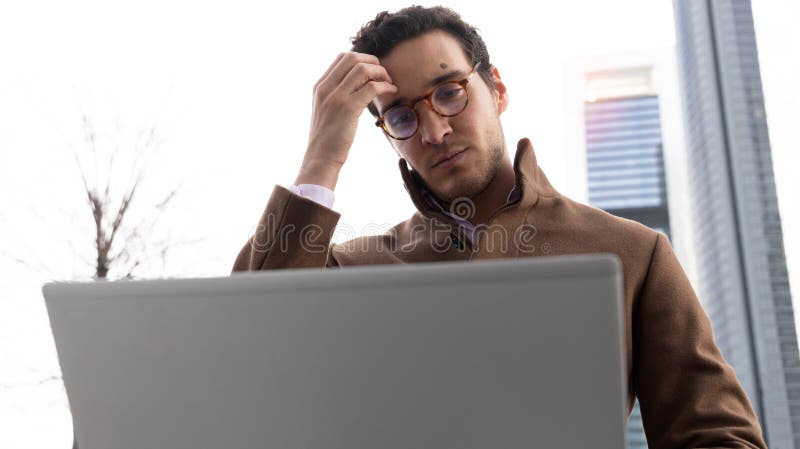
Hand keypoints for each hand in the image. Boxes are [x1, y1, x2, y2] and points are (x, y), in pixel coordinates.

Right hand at [295, 52, 397, 189]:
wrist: (321, 157)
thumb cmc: (328, 137)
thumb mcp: (326, 109)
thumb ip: (337, 93)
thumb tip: (359, 83)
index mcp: (320, 86)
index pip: (342, 57)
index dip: (363, 59)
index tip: (374, 70)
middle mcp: (326, 87)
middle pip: (353, 58)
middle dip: (373, 62)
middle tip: (384, 74)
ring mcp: (336, 97)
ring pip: (363, 69)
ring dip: (381, 73)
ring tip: (389, 82)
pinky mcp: (348, 108)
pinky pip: (371, 87)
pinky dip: (385, 86)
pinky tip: (391, 91)